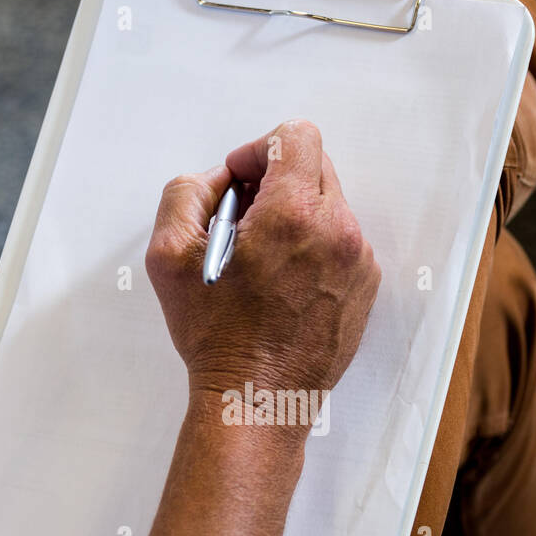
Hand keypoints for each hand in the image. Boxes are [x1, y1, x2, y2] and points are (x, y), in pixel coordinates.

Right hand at [145, 119, 380, 409]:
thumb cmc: (216, 337)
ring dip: (295, 217)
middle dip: (275, 182)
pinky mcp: (366, 287)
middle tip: (244, 224)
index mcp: (294, 213)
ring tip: (262, 262)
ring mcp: (359, 260)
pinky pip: (342, 242)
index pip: (295, 135)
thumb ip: (187, 192)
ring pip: (329, 205)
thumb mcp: (169, 255)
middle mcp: (338, 230)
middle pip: (315, 166)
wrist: (259, 400)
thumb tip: (220, 180)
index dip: (258, 150)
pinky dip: (314, 248)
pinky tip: (284, 284)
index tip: (240, 184)